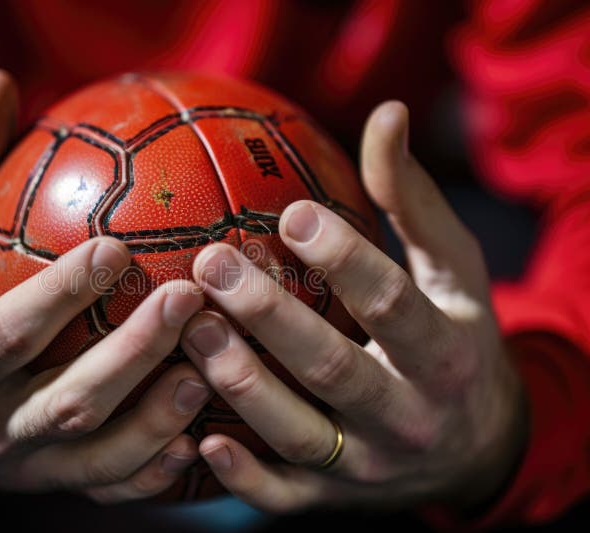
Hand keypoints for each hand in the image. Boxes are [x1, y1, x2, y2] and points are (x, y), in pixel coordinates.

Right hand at [0, 70, 210, 501]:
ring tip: (210, 367)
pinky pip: (107, 486)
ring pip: (98, 454)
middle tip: (191, 295)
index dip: (61, 295)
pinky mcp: (51, 483)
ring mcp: (24, 466)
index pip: (8, 333)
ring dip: (159, 417)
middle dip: (134, 353)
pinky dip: (153, 470)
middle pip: (70, 400)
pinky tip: (200, 435)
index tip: (116, 246)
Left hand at [179, 101, 526, 511]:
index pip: (393, 304)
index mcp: (444, 353)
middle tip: (210, 264)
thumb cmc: (454, 337)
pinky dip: (244, 475)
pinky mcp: (336, 500)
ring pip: (297, 432)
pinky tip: (199, 438)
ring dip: (239, 382)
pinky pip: (283, 496)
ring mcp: (370, 466)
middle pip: (332, 368)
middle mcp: (410, 417)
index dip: (344, 260)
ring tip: (188, 327)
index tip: (292, 214)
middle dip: (269, 316)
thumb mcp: (452, 268)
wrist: (477, 445)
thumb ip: (412, 200)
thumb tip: (387, 115)